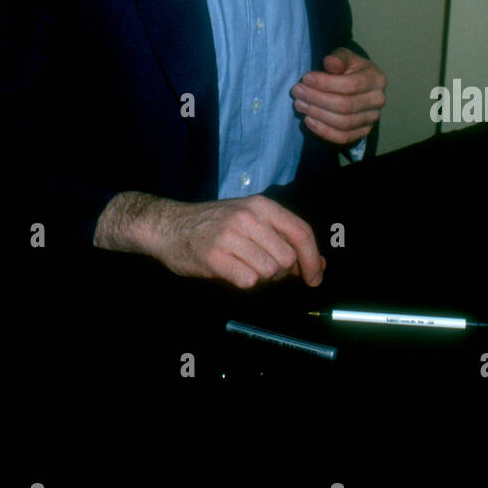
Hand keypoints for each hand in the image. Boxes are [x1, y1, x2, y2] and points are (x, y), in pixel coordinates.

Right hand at [94, 191, 325, 289]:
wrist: (169, 226)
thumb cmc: (213, 224)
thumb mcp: (250, 220)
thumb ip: (283, 238)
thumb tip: (318, 264)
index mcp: (261, 205)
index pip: (301, 232)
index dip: (312, 259)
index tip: (314, 278)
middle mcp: (248, 217)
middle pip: (287, 258)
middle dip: (282, 272)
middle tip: (265, 269)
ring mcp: (230, 236)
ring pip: (269, 271)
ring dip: (262, 278)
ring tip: (244, 266)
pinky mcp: (215, 257)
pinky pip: (248, 281)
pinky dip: (244, 282)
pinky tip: (231, 271)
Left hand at [291, 47, 385, 147]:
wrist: (355, 83)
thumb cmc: (348, 68)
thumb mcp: (344, 56)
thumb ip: (338, 58)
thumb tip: (330, 63)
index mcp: (376, 79)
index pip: (351, 85)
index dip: (326, 83)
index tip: (306, 79)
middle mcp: (378, 100)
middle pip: (346, 105)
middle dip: (317, 99)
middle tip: (297, 92)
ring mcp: (372, 118)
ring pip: (343, 123)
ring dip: (317, 114)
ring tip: (299, 104)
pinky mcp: (363, 132)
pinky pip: (343, 137)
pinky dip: (324, 131)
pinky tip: (308, 120)